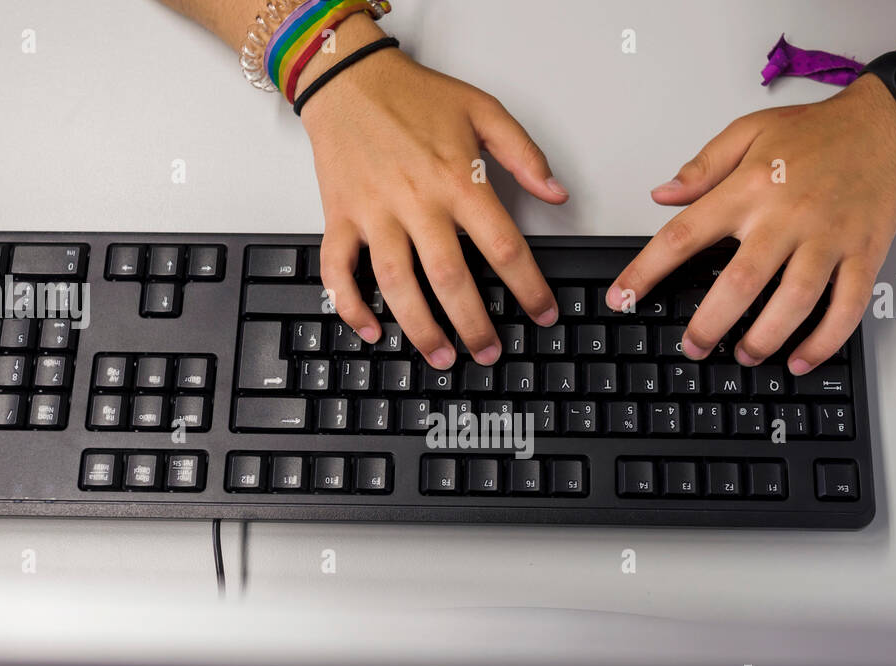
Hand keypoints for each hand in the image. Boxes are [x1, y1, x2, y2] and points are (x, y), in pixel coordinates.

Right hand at [300, 21, 567, 369]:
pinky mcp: (339, 217)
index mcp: (456, 180)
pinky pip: (338, 270)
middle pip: (450, 278)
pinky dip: (350, 305)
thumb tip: (558, 193)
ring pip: (396, 283)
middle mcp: (415, 201)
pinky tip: (371, 331)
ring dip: (419, 328)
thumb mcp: (483, 109)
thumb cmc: (414, 95)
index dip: (528, 288)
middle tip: (489, 354)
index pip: (503, 247)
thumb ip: (524, 154)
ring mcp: (374, 213)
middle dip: (473, 325)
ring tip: (441, 358)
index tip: (542, 315)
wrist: (348, 77)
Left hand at [608, 74, 895, 373]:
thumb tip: (661, 195)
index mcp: (750, 188)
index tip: (621, 298)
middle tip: (693, 348)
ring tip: (745, 357)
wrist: (890, 122)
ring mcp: (828, 238)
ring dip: (766, 338)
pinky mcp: (865, 254)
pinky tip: (801, 360)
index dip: (646, 270)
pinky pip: (846, 307)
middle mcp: (787, 217)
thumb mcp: (750, 131)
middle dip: (709, 324)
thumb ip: (703, 166)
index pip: (685, 235)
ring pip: (794, 301)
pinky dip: (824, 341)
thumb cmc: (817, 131)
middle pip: (740, 283)